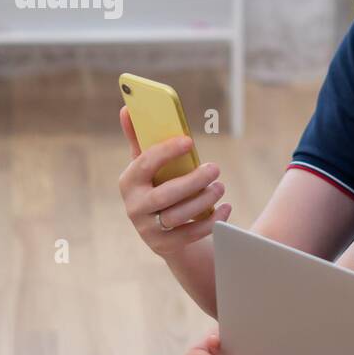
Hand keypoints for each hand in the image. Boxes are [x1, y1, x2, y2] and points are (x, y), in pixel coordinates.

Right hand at [117, 105, 230, 256]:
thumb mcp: (148, 167)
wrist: (162, 231)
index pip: (144, 164)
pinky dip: (212, 221)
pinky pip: (191, 234)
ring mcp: (148, 229)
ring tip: (220, 186)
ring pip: (179, 215)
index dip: (166, 151)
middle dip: (193, 180)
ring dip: (204, 199)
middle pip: (165, 194)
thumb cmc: (157, 187)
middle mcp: (134, 207)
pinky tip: (225, 208)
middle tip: (215, 168)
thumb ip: (140, 139)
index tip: (190, 141)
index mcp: (128, 182)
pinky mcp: (165, 246)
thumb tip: (127, 109)